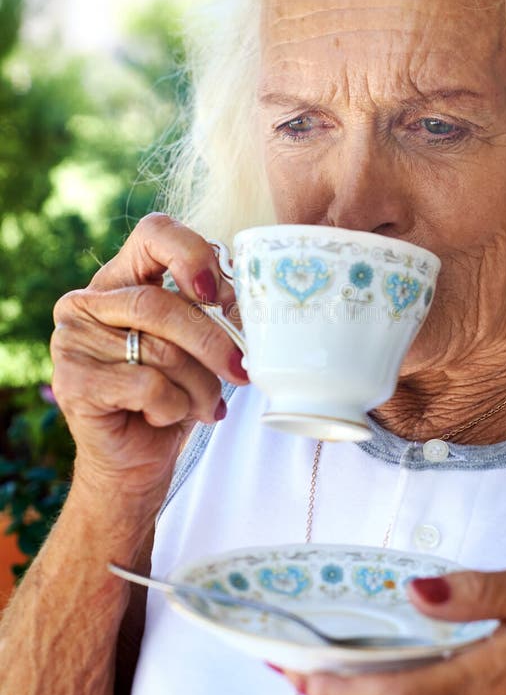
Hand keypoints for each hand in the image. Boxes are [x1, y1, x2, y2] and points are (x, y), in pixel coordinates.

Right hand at [51, 213, 248, 512]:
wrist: (136, 460)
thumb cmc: (173, 395)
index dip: (191, 254)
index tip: (218, 292)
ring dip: (199, 385)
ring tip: (205, 404)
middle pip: (161, 304)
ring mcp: (72, 340)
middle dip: (213, 342)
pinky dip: (173, 406)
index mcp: (121, 279)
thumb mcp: (198, 346)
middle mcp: (87, 302)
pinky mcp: (72, 382)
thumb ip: (213, 312)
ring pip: (160, 350)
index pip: (154, 234)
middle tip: (242, 369)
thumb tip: (243, 298)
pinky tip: (168, 415)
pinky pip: (147, 386)